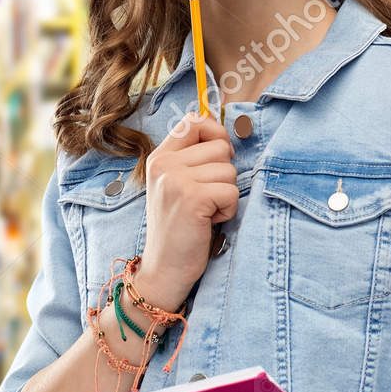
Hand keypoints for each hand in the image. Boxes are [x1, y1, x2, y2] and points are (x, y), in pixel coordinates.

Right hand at [137, 111, 237, 310]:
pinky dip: (228, 210)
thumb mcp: (175, 186)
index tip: (216, 158)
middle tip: (205, 198)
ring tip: (205, 212)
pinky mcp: (192, 198)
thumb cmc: (178, 229)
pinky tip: (210, 222)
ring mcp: (176, 180)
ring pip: (228, 170)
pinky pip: (231, 191)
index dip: (215, 134)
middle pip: (219, 146)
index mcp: (159, 158)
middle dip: (223, 174)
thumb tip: (223, 133)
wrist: (163, 269)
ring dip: (225, 194)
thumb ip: (191, 159)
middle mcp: (164, 164)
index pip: (194, 121)